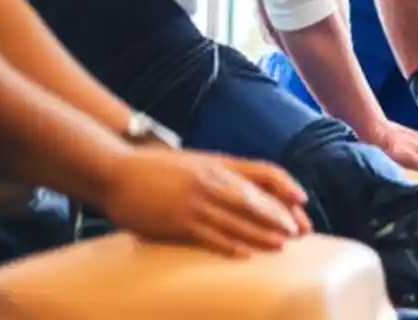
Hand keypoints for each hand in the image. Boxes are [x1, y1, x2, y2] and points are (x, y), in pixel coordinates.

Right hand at [100, 148, 310, 257]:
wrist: (115, 171)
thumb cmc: (153, 169)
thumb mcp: (194, 163)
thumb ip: (218, 174)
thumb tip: (242, 188)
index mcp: (218, 164)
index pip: (264, 172)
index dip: (285, 186)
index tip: (302, 200)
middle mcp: (212, 181)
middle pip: (256, 199)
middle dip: (280, 216)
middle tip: (301, 231)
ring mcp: (195, 201)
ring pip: (237, 219)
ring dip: (261, 233)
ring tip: (282, 244)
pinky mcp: (177, 221)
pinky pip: (209, 235)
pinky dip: (229, 244)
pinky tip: (245, 254)